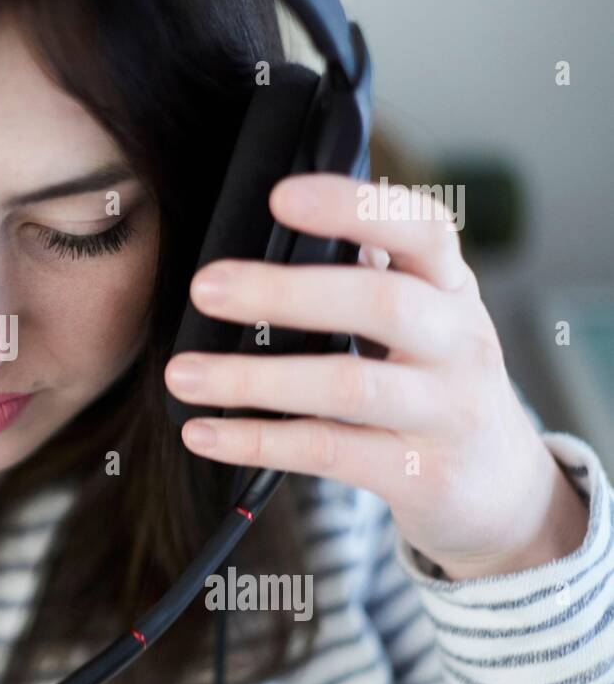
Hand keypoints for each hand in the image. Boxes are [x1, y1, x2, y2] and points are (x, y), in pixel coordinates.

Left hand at [164, 173, 587, 580]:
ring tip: (181, 373)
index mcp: (451, 287)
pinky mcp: (419, 474)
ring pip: (347, 387)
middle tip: (205, 287)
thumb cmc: (437, 380)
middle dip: (286, 292)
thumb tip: (280, 221)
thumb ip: (371, 272)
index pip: (421, 227)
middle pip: (379, 303)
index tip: (281, 196)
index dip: (354, 207)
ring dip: (254, 379)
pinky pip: (327, 452)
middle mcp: (459, 341)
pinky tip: (201, 432)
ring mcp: (444, 411)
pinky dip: (257, 441)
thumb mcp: (425, 317)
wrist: (502, 487)